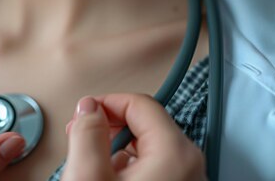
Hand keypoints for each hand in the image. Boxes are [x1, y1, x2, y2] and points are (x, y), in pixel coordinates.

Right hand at [62, 94, 205, 180]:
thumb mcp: (89, 178)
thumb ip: (87, 135)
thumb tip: (88, 109)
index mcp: (175, 154)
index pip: (141, 103)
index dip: (107, 102)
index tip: (84, 111)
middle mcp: (191, 166)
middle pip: (147, 124)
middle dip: (111, 125)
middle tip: (83, 133)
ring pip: (151, 148)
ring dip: (119, 147)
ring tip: (92, 161)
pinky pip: (156, 169)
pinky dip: (132, 166)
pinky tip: (110, 178)